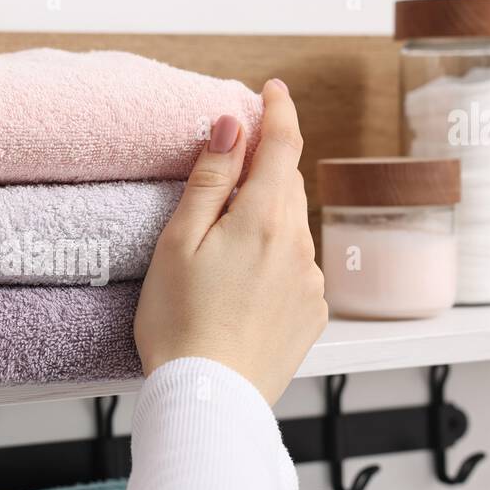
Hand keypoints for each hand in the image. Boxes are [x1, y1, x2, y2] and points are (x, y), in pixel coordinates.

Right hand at [134, 79, 326, 405]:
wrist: (210, 400)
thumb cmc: (180, 324)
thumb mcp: (179, 243)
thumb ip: (209, 180)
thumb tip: (232, 127)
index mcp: (263, 220)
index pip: (283, 145)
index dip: (278, 110)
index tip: (273, 90)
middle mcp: (298, 246)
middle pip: (287, 184)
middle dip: (267, 165)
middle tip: (235, 162)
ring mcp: (310, 283)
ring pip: (292, 227)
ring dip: (268, 216)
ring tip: (224, 244)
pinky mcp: (311, 314)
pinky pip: (297, 268)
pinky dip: (275, 259)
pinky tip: (243, 284)